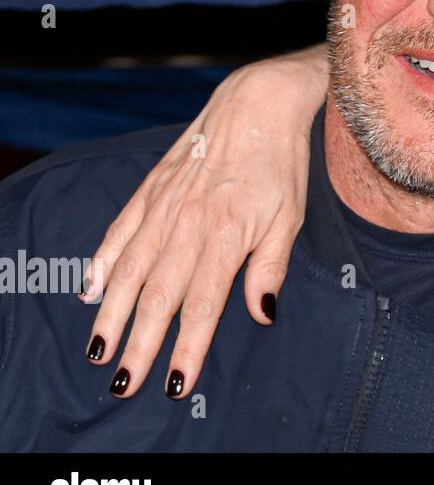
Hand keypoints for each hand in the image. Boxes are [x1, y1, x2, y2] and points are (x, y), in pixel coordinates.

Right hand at [82, 43, 327, 398]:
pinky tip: (91, 290)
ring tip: (100, 348)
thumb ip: (271, 266)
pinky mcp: (151, 188)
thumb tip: (262, 313)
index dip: (187, 348)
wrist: (257, 102)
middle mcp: (188, 224)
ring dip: (112, 313)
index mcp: (227, 235)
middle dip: (140, 344)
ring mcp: (164, 205)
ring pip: (130, 269)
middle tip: (124, 382)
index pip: (202, 305)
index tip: (175, 382)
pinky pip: (119, 231)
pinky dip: (103, 262)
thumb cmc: (281, 163)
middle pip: (157, 296)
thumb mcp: (292, 216)